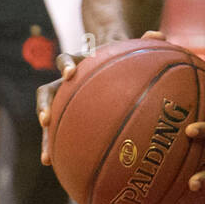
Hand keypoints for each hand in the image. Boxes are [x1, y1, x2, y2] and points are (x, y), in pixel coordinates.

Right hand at [37, 29, 163, 163]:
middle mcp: (65, 82)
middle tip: (46, 120)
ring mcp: (65, 101)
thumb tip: (160, 34)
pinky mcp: (69, 117)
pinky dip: (63, 150)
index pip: (65, 59)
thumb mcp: (130, 47)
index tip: (70, 74)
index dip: (66, 65)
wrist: (108, 61)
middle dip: (44, 107)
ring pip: (49, 119)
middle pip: (47, 92)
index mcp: (78, 62)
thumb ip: (143, 41)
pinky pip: (63, 134)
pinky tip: (68, 169)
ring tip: (47, 159)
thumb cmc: (120, 56)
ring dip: (47, 138)